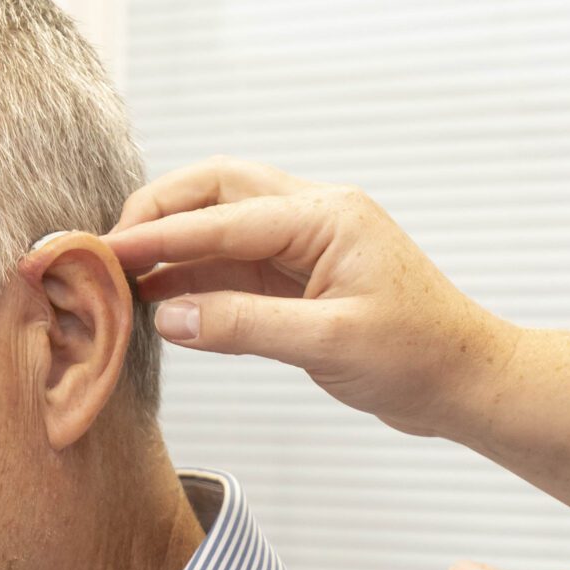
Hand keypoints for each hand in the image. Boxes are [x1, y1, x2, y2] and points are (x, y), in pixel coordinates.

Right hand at [105, 156, 510, 435]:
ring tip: (117, 274)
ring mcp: (304, 246)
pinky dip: (191, 276)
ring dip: (169, 243)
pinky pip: (231, 264)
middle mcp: (313, 216)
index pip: (224, 219)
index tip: (105, 251)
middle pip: (217, 189)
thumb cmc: (417, 357)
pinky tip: (157, 299)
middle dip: (157, 211)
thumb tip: (171, 317)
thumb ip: (247, 326)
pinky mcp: (298, 279)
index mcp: (327, 217)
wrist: (465, 380)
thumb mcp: (330, 344)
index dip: (159, 235)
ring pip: (220, 223)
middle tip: (104, 248)